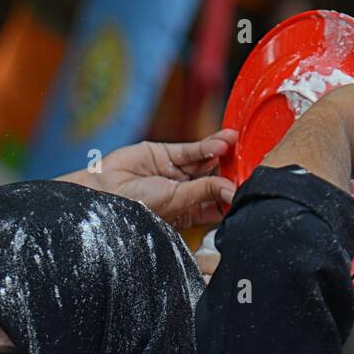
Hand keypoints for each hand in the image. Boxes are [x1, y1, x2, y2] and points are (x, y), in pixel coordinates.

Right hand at [61, 130, 237, 229]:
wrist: (104, 194)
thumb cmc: (138, 209)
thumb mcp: (178, 201)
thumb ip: (205, 190)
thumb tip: (233, 188)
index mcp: (187, 213)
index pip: (216, 203)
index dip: (231, 194)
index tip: (249, 187)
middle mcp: (183, 192)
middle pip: (214, 179)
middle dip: (230, 169)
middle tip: (248, 161)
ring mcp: (175, 172)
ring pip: (204, 162)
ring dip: (221, 152)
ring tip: (235, 144)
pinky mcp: (165, 154)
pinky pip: (191, 150)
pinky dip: (207, 145)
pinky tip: (223, 140)